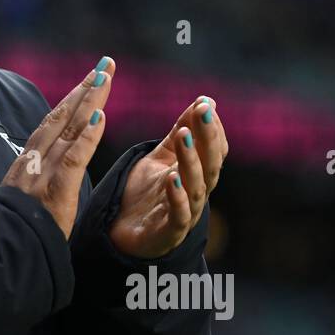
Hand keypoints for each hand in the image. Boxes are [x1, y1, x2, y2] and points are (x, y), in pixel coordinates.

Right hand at [1, 56, 116, 238]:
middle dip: (84, 88)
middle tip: (104, 64)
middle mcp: (35, 159)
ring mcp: (45, 171)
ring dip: (89, 100)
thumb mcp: (19, 197)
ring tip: (105, 76)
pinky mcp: (57, 188)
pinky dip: (88, 136)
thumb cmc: (11, 228)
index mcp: (27, 161)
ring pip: (70, 129)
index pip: (52, 123)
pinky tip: (99, 115)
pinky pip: (74, 157)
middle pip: (63, 116)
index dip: (71, 100)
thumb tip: (39, 170)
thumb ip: (31, 179)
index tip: (87, 80)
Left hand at [108, 96, 228, 258]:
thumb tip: (203, 101)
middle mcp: (196, 193)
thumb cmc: (145, 194)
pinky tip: (173, 178)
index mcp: (196, 175)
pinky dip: (178, 197)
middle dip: (207, 137)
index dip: (212, 128)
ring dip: (191, 159)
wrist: (120, 233)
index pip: (214, 150)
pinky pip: (179, 215)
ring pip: (196, 186)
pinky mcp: (169, 233)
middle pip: (209, 164)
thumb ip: (180, 133)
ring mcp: (185, 214)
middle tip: (202, 111)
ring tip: (184, 134)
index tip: (205, 104)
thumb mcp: (161, 157)